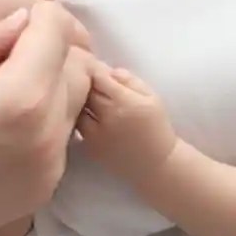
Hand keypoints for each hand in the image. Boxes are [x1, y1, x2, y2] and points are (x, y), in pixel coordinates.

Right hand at [0, 1, 90, 235]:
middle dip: (52, 50)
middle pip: (78, 68)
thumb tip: (21, 21)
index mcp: (20, 97)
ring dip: (52, 85)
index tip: (17, 19)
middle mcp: (48, 133)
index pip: (57, 33)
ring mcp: (50, 166)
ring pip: (75, 104)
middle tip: (7, 54)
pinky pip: (60, 138)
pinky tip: (2, 126)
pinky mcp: (44, 189)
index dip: (41, 16)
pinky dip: (44, 120)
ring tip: (3, 90)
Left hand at [76, 65, 177, 181]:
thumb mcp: (153, 98)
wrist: (156, 164)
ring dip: (81, 102)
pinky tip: (88, 116)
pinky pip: (78, 127)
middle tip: (90, 83)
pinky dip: (80, 118)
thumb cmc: (157, 128)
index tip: (98, 72)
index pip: (98, 77)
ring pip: (78, 109)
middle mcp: (107, 116)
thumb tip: (110, 71)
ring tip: (88, 100)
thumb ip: (131, 81)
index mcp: (125, 101)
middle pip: (85, 91)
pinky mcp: (90, 147)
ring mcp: (96, 133)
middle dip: (86, 84)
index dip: (96, 71)